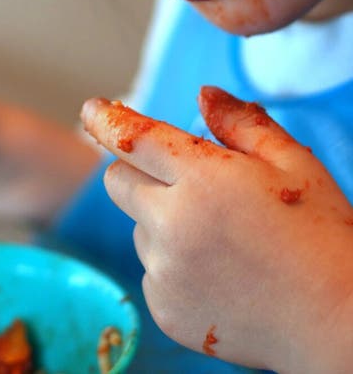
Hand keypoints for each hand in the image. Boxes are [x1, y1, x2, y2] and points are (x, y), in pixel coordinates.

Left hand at [81, 88, 352, 373]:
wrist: (336, 325)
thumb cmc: (319, 234)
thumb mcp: (292, 162)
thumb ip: (241, 123)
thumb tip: (202, 94)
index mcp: (202, 179)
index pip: (132, 137)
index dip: (106, 118)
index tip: (91, 108)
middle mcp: (172, 225)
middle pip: (118, 180)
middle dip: (136, 169)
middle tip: (180, 178)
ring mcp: (165, 271)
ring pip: (138, 227)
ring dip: (160, 220)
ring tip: (221, 237)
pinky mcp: (165, 309)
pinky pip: (151, 271)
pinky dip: (172, 264)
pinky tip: (218, 271)